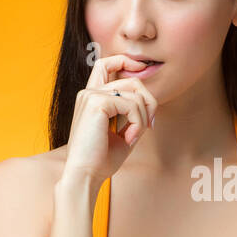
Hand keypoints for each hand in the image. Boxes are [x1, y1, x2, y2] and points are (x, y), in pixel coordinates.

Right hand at [60, 53, 158, 186]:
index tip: (142, 68)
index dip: (125, 60)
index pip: (106, 64)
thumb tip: (151, 101)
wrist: (85, 175)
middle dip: (148, 101)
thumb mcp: (122, 132)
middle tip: (149, 124)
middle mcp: (88, 92)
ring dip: (142, 117)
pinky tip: (129, 139)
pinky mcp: (96, 103)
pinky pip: (131, 105)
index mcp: (91, 97)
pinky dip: (137, 123)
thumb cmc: (101, 159)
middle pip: (131, 80)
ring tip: (132, 137)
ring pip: (134, 94)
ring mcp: (91, 95)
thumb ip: (132, 113)